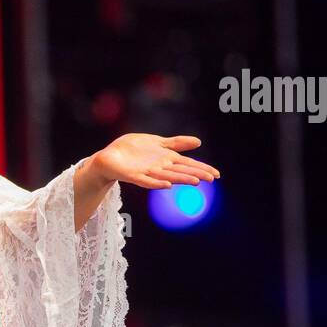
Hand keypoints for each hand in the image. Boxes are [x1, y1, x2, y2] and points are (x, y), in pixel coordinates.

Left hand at [92, 134, 219, 189]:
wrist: (109, 156)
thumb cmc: (133, 150)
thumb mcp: (157, 142)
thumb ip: (176, 143)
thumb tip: (198, 142)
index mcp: (166, 159)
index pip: (187, 164)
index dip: (201, 168)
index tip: (216, 175)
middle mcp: (159, 167)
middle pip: (181, 171)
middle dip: (196, 174)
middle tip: (211, 179)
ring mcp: (147, 172)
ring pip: (167, 177)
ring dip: (181, 179)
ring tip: (195, 181)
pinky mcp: (133, 176)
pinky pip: (146, 181)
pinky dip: (156, 183)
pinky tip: (167, 185)